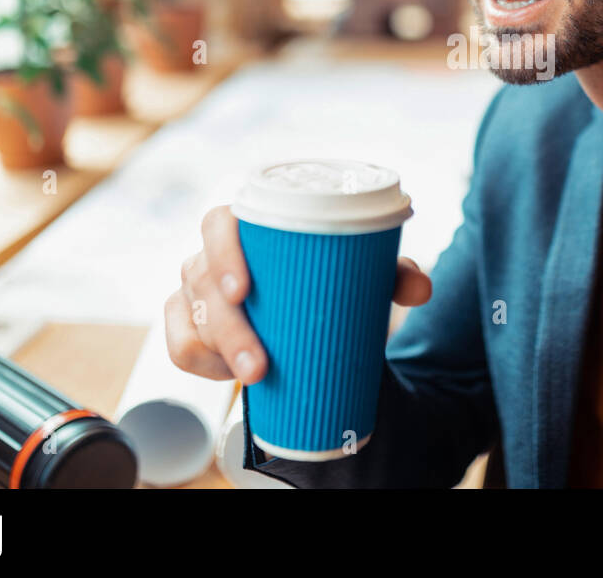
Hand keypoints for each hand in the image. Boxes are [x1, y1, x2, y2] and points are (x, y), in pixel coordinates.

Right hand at [165, 204, 432, 383]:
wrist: (313, 305)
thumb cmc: (330, 276)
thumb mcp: (362, 274)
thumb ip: (393, 274)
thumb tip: (422, 289)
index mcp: (247, 225)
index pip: (218, 224)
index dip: (222, 253)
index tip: (244, 291)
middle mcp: (213, 252)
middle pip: (201, 280)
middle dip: (228, 328)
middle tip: (260, 366)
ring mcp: (196, 289)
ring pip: (189, 317)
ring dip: (216, 351)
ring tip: (253, 377)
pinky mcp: (189, 324)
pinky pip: (180, 344)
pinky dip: (199, 362)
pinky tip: (227, 375)